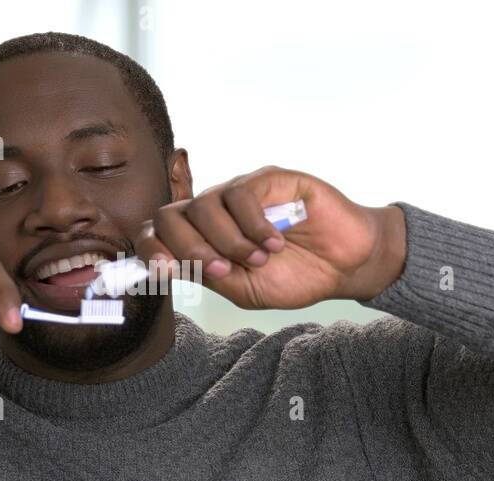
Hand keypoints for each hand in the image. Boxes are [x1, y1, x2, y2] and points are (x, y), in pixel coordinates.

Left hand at [135, 166, 406, 307]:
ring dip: (228, 241)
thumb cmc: (294, 276)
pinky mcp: (269, 179)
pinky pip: (241, 195)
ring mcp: (240, 192)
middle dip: (189, 248)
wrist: (343, 267)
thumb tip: (165, 266)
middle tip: (224, 270)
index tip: (164, 270)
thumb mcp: (242, 289)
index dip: (150, 248)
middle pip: (170, 215)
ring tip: (259, 260)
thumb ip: (205, 276)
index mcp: (202, 238)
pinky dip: (253, 226)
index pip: (157, 231)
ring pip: (204, 206)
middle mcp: (215, 211)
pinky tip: (273, 243)